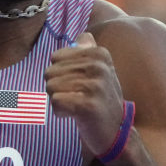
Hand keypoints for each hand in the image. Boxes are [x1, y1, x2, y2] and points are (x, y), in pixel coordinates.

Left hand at [45, 32, 126, 155]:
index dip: (60, 74)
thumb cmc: (100, 100)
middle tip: (76, 98)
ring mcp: (94, 85)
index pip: (55, 57)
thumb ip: (89, 51)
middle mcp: (98, 66)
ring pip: (50, 87)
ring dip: (58, 101)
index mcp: (99, 54)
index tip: (77, 85)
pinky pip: (55, 101)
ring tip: (76, 106)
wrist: (115, 131)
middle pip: (50, 72)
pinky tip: (75, 115)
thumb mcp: (100, 72)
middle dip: (57, 88)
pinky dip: (59, 112)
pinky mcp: (87, 105)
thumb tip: (83, 34)